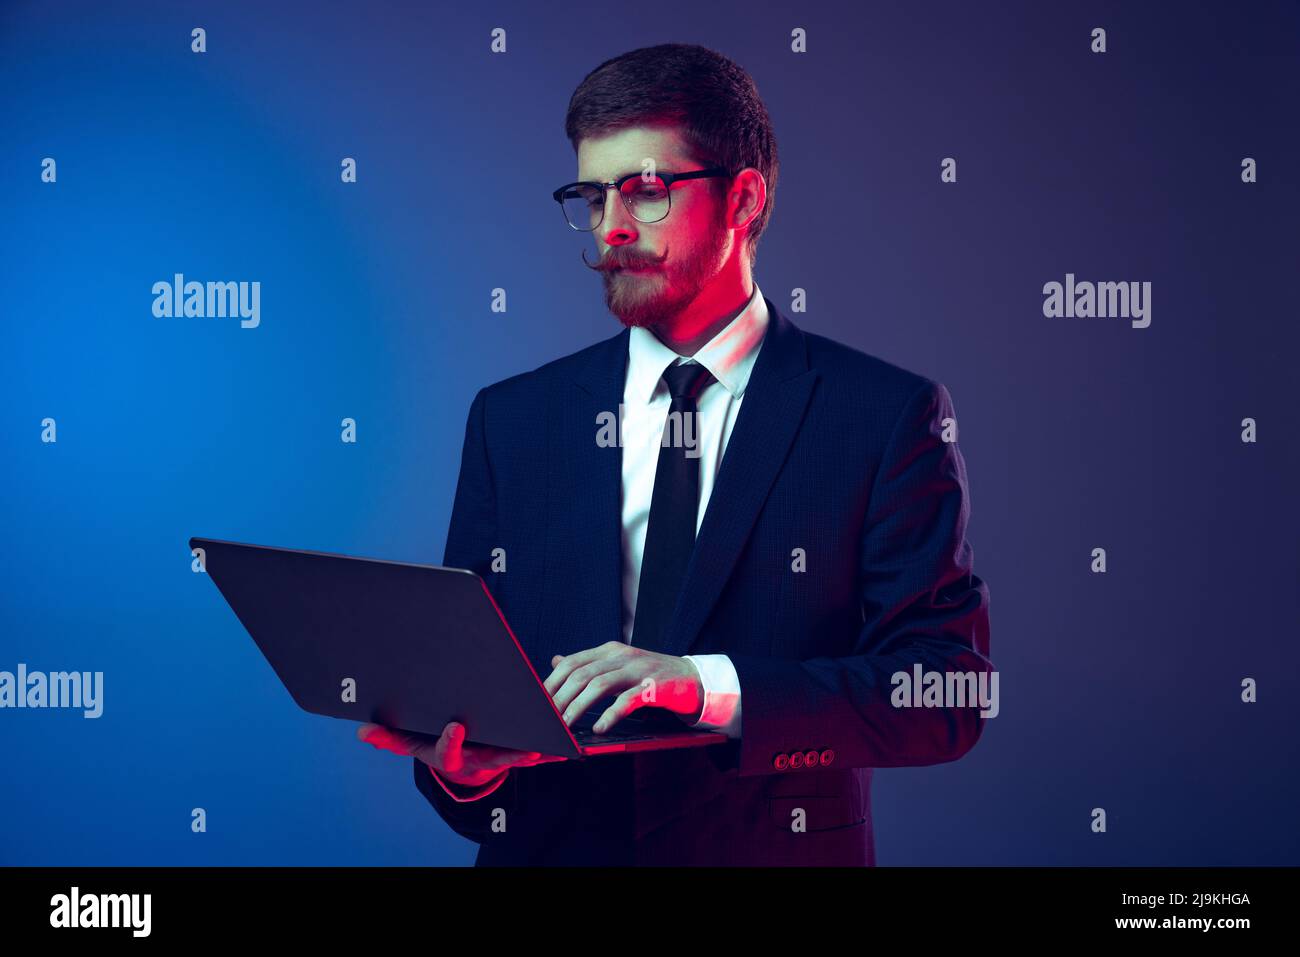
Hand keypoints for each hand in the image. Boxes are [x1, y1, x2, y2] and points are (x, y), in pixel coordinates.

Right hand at [357, 721, 564, 787]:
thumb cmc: (434, 745)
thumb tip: (363, 732)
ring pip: (517, 755)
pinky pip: (531, 751)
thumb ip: (388, 737)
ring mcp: (495, 757)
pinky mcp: (511, 752)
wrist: (459, 761)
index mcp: (450, 755)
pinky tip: (565, 746)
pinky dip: (548, 749)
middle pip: (492, 756)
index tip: (455, 727)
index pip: (450, 750)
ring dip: (535, 752)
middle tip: (526, 748)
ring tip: (552, 746)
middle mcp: (475, 758)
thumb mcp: (410, 743)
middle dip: (510, 752)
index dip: (451, 741)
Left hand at [544, 641, 703, 732]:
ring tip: (566, 725)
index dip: (553, 682)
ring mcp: (638, 670)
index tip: (539, 701)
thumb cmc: (650, 676)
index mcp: (609, 650)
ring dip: (579, 707)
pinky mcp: (653, 687)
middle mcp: (621, 656)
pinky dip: (610, 715)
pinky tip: (599, 727)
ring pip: (600, 685)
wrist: (691, 679)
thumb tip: (555, 661)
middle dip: (561, 698)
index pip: (573, 662)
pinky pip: (626, 700)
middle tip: (548, 718)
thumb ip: (588, 663)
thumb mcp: (617, 664)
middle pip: (582, 674)